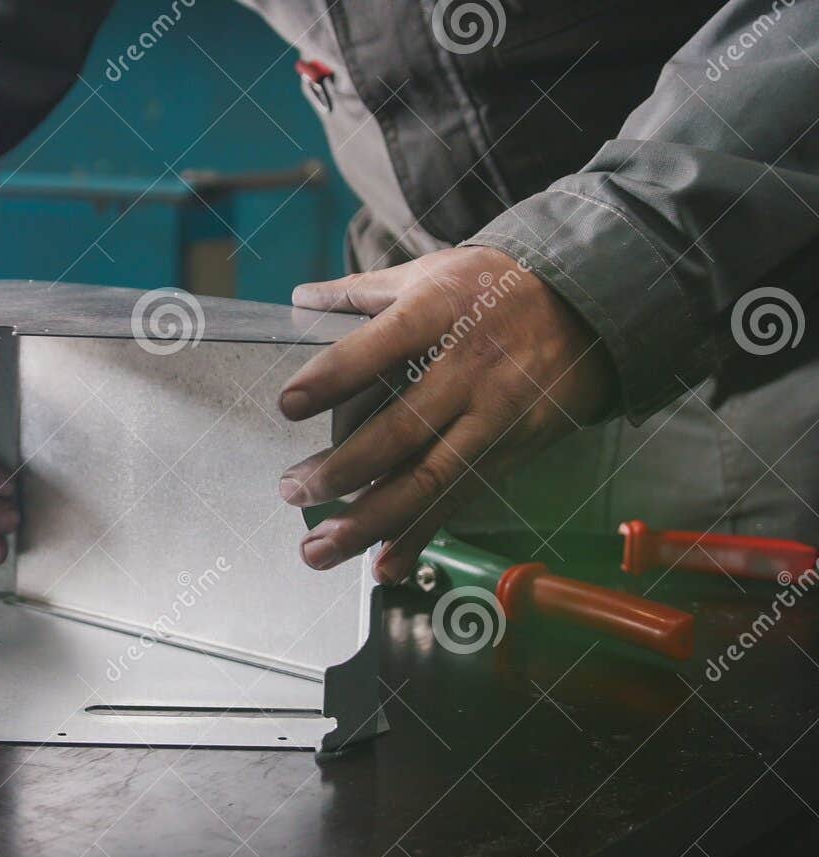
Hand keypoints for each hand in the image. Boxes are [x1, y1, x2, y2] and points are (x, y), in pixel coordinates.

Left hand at [276, 246, 617, 583]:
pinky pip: (458, 500)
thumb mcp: (430, 273)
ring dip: (369, 522)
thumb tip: (299, 297)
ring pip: (427, 480)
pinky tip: (383, 564)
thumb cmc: (494, 289)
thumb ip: (360, 292)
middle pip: (400, 430)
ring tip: (320, 548)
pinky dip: (419, 537)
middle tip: (293, 491)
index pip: (378, 347)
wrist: (588, 309)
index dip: (333, 377)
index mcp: (438, 316)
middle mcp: (465, 371)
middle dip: (341, 470)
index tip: (288, 404)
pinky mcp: (508, 451)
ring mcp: (491, 416)